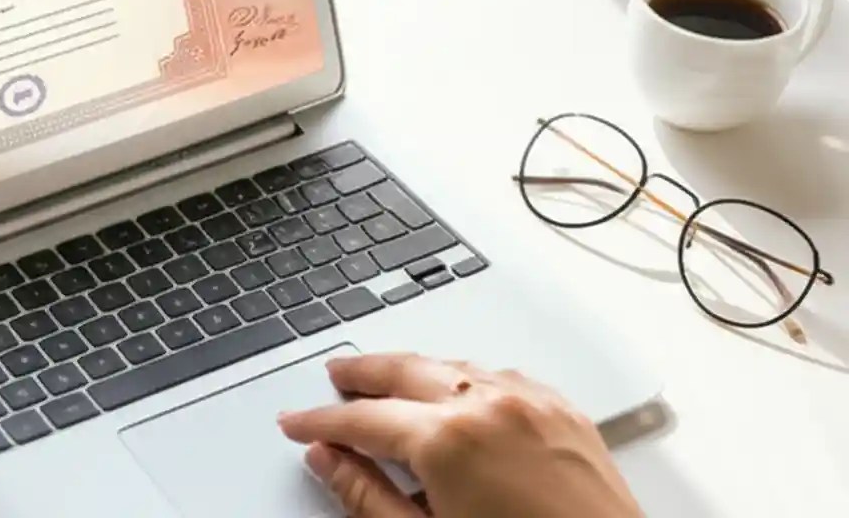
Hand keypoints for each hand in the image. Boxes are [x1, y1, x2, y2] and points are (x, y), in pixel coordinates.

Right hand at [278, 355, 640, 517]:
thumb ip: (368, 497)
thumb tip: (328, 460)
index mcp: (449, 440)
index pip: (362, 419)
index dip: (320, 422)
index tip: (297, 424)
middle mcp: (491, 406)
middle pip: (405, 371)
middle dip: (362, 373)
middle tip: (334, 378)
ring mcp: (534, 404)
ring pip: (454, 366)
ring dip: (413, 370)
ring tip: (385, 378)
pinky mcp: (566, 413)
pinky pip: (503, 376)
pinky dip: (467, 378)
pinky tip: (456, 388)